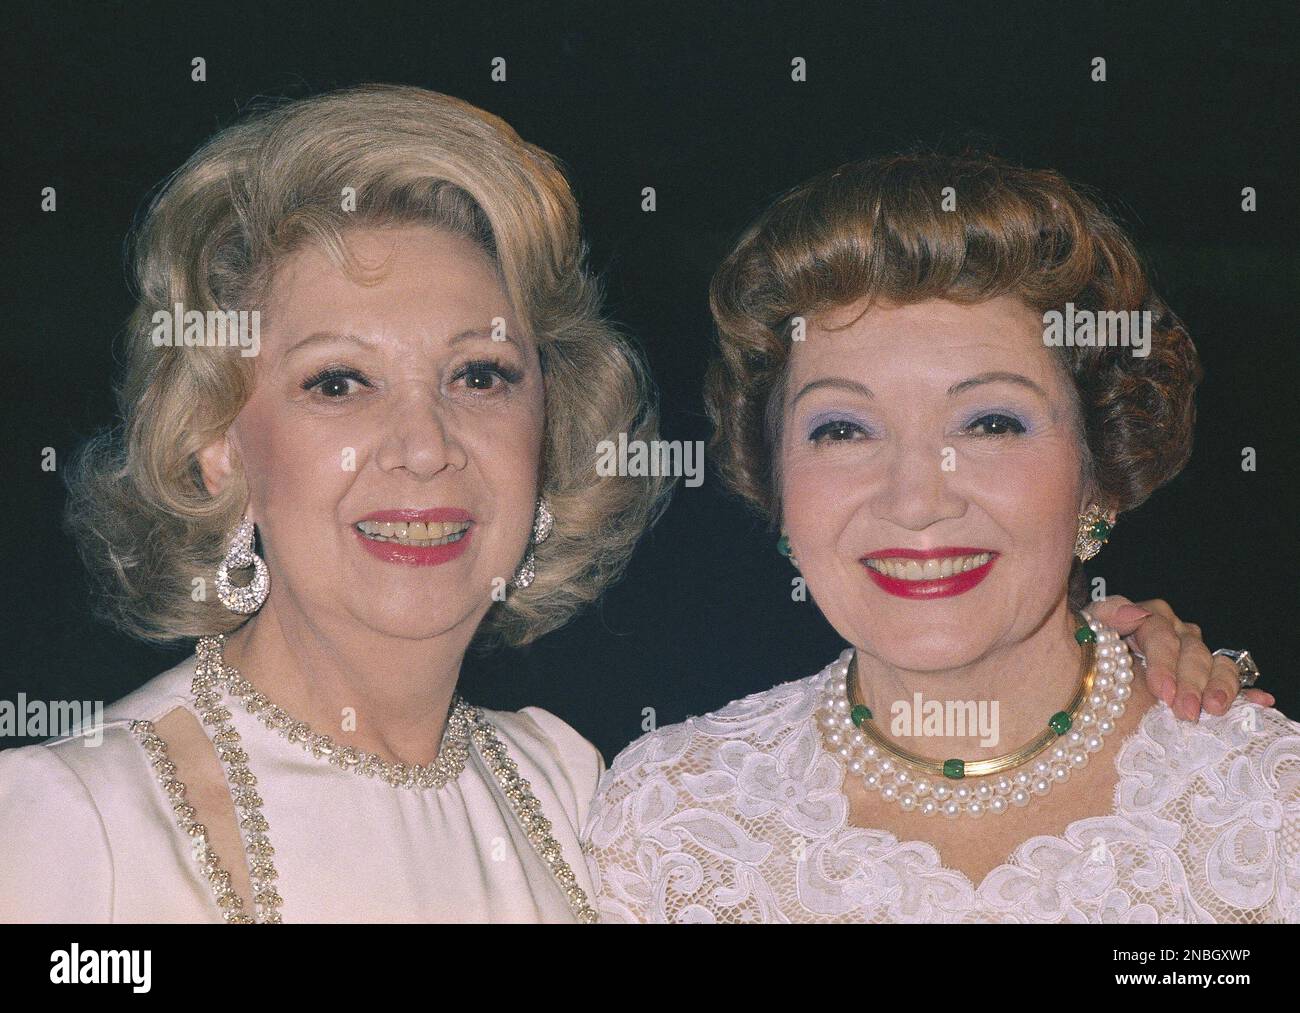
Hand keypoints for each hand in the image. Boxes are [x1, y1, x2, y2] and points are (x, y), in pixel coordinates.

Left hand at [1087, 596, 1273, 719]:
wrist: (1090, 675)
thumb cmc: (1087, 650)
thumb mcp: (1087, 629)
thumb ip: (1106, 615)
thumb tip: (1135, 613)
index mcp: (1148, 618)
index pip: (1160, 631)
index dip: (1163, 661)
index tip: (1161, 691)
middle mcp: (1176, 633)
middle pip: (1191, 651)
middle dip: (1190, 682)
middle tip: (1186, 711)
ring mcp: (1193, 655)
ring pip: (1216, 663)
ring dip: (1220, 687)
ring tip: (1214, 710)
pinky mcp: (1205, 678)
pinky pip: (1234, 680)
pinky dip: (1248, 692)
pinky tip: (1261, 702)